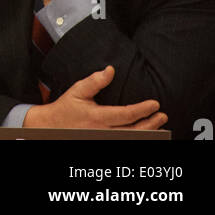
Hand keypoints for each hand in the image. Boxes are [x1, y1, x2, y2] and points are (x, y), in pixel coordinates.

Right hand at [24, 66, 167, 130]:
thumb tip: (110, 70)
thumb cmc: (65, 109)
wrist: (51, 129)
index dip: (143, 109)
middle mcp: (103, 132)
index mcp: (98, 117)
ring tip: (159, 126)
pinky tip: (145, 135)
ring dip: (148, 134)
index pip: (127, 114)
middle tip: (162, 115)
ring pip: (132, 140)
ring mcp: (104, 141)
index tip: (155, 104)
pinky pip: (125, 143)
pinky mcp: (104, 144)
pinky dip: (138, 139)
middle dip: (151, 124)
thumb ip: (95, 81)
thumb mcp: (77, 91)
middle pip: (134, 131)